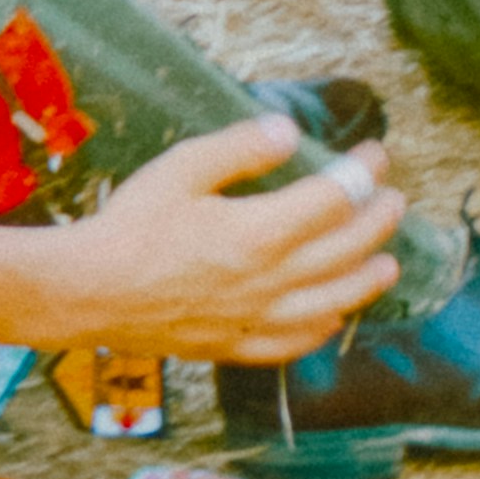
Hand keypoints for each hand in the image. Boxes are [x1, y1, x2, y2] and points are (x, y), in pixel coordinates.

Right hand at [69, 121, 400, 365]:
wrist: (86, 292)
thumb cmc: (128, 226)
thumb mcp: (181, 168)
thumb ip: (240, 149)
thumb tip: (288, 133)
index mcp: (258, 232)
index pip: (334, 200)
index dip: (363, 175)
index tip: (375, 157)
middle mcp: (268, 281)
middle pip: (345, 251)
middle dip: (378, 222)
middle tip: (393, 201)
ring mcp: (254, 319)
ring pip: (332, 304)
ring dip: (367, 282)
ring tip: (388, 266)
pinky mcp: (233, 346)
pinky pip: (292, 344)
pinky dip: (322, 330)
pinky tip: (333, 318)